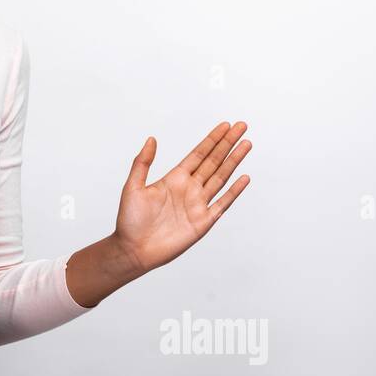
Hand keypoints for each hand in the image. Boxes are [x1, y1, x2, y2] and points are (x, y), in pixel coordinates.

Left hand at [112, 121, 251, 277]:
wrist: (134, 249)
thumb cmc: (130, 220)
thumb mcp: (132, 187)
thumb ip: (142, 163)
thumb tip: (152, 139)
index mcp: (174, 179)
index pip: (199, 154)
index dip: (212, 139)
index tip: (225, 125)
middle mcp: (189, 189)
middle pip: (214, 161)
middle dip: (228, 144)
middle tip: (242, 126)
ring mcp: (198, 205)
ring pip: (221, 177)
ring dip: (234, 161)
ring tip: (246, 144)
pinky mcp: (203, 222)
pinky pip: (222, 203)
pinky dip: (234, 191)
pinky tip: (244, 178)